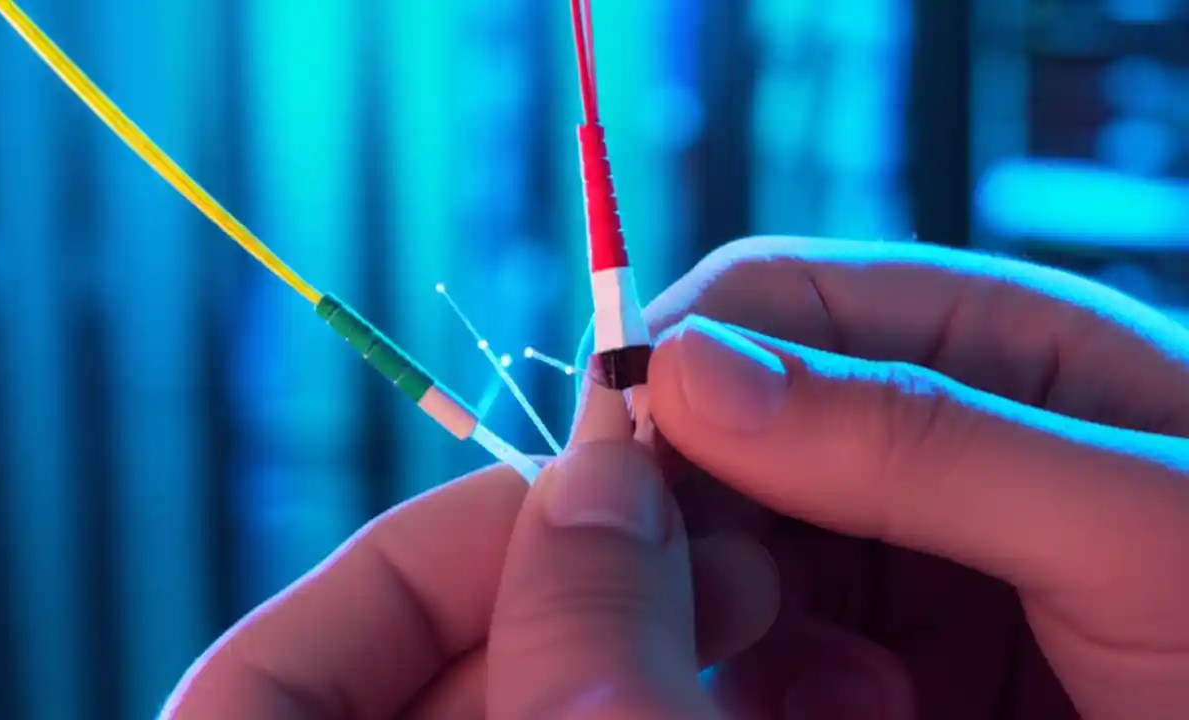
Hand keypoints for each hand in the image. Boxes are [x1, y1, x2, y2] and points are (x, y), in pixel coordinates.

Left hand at [160, 452, 778, 717]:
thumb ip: (579, 625)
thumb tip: (599, 476)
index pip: (257, 683)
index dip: (407, 566)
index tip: (567, 493)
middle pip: (420, 688)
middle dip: (571, 596)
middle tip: (708, 546)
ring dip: (642, 652)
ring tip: (763, 603)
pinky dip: (667, 715)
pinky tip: (781, 691)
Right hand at [575, 237, 1188, 718]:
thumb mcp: (1129, 520)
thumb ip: (910, 435)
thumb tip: (690, 368)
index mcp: (985, 341)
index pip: (767, 300)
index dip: (680, 362)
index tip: (628, 462)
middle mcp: (922, 431)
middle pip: (728, 427)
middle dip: (700, 505)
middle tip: (724, 600)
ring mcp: (901, 544)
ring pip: (730, 541)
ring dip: (739, 610)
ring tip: (847, 687)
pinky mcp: (888, 648)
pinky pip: (768, 639)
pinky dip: (776, 677)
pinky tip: (862, 712)